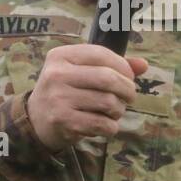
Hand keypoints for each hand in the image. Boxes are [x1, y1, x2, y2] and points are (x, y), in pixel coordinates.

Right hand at [26, 44, 148, 151]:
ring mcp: (58, 99)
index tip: (129, 77)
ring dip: (119, 110)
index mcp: (60, 56)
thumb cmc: (66, 91)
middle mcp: (56, 75)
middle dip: (127, 89)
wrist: (36, 120)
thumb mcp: (81, 72)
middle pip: (108, 79)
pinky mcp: (64, 122)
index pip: (101, 54)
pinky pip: (103, 124)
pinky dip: (111, 126)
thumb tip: (144, 65)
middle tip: (130, 97)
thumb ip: (112, 66)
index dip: (123, 66)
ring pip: (108, 102)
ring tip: (114, 111)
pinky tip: (105, 124)